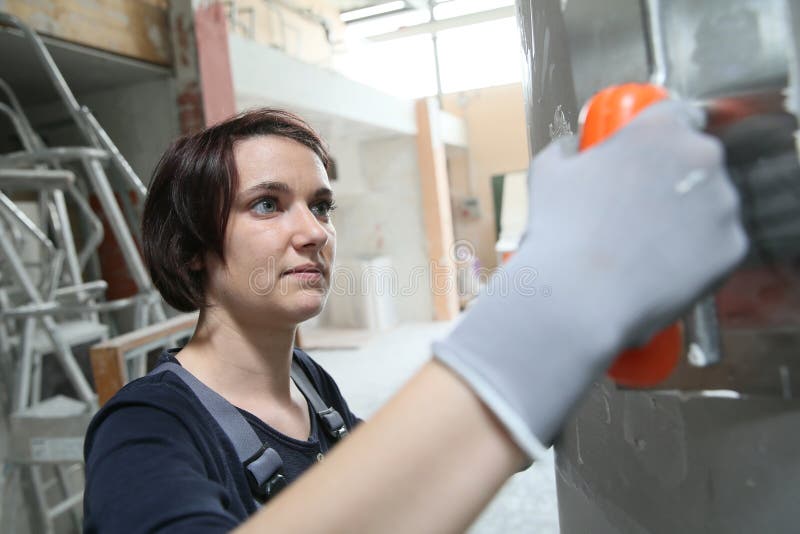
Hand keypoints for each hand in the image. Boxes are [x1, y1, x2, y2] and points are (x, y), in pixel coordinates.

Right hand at [433, 100, 747, 459]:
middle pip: (701, 159)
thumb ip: (563, 158)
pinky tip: (667, 268)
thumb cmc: (549, 243)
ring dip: (692, 216)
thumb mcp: (546, 185)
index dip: (663, 137)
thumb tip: (566, 151)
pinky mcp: (729, 250)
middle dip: (677, 181)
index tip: (653, 159)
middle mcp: (693, 162)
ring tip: (653, 247)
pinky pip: (721, 242)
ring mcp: (717, 206)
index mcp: (652, 136)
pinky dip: (701, 253)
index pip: (678, 113)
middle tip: (647, 213)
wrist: (568, 304)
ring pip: (715, 201)